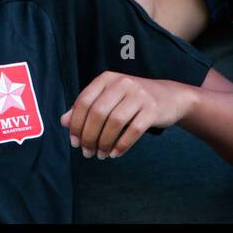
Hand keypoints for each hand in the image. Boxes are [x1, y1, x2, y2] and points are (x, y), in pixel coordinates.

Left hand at [59, 71, 194, 159]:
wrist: (169, 96)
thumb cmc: (132, 100)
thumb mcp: (108, 99)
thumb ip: (86, 108)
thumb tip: (63, 121)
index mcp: (107, 78)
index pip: (84, 101)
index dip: (76, 124)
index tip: (74, 142)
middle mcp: (122, 82)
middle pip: (98, 113)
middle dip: (89, 136)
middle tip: (87, 152)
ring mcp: (139, 94)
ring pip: (114, 122)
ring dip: (104, 143)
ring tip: (100, 155)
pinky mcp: (153, 109)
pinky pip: (133, 130)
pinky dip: (121, 145)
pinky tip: (115, 153)